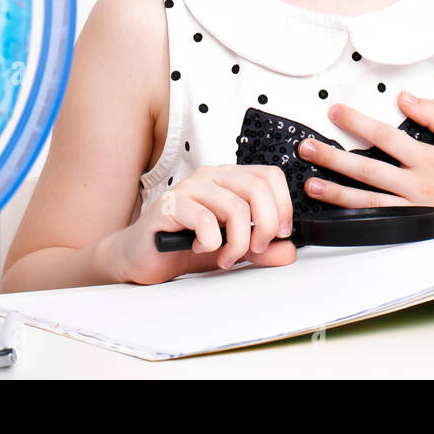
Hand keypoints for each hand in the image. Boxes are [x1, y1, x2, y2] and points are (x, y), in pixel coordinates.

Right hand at [112, 164, 297, 285]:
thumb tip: (289, 251)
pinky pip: (205, 221)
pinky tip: (199, 248)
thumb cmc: (186, 246)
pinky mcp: (169, 204)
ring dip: (237, 242)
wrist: (144, 256)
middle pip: (257, 189)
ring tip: (225, 257)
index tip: (279, 233)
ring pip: (235, 208)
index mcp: (230, 179)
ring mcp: (190, 187)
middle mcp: (211, 177)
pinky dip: (210, 243)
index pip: (270, 176)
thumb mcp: (233, 249)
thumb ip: (261, 249)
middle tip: (255, 249)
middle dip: (264, 226)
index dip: (282, 205)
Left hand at [296, 90, 433, 243]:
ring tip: (311, 186)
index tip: (335, 111)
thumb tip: (405, 98)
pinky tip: (339, 220)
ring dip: (336, 195)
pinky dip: (358, 223)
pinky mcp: (419, 233)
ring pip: (368, 204)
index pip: (384, 137)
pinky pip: (382, 227)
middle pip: (366, 170)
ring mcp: (416, 214)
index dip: (356, 122)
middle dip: (332, 157)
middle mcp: (418, 188)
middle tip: (305, 147)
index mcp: (429, 160)